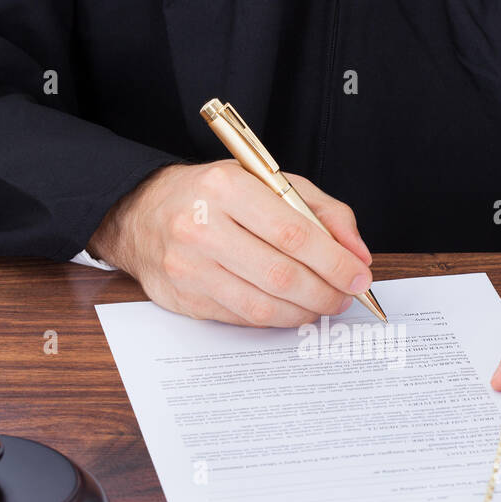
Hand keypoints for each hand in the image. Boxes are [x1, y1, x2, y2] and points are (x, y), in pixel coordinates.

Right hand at [88, 161, 373, 326]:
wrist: (141, 214)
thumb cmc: (214, 197)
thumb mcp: (269, 183)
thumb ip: (322, 211)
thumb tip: (358, 254)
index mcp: (227, 188)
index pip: (294, 234)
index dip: (335, 262)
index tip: (359, 276)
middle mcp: (201, 227)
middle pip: (281, 275)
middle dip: (325, 292)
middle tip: (345, 297)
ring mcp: (188, 268)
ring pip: (263, 306)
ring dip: (304, 311)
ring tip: (322, 304)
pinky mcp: (183, 299)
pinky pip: (243, 318)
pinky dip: (275, 318)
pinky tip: (289, 307)